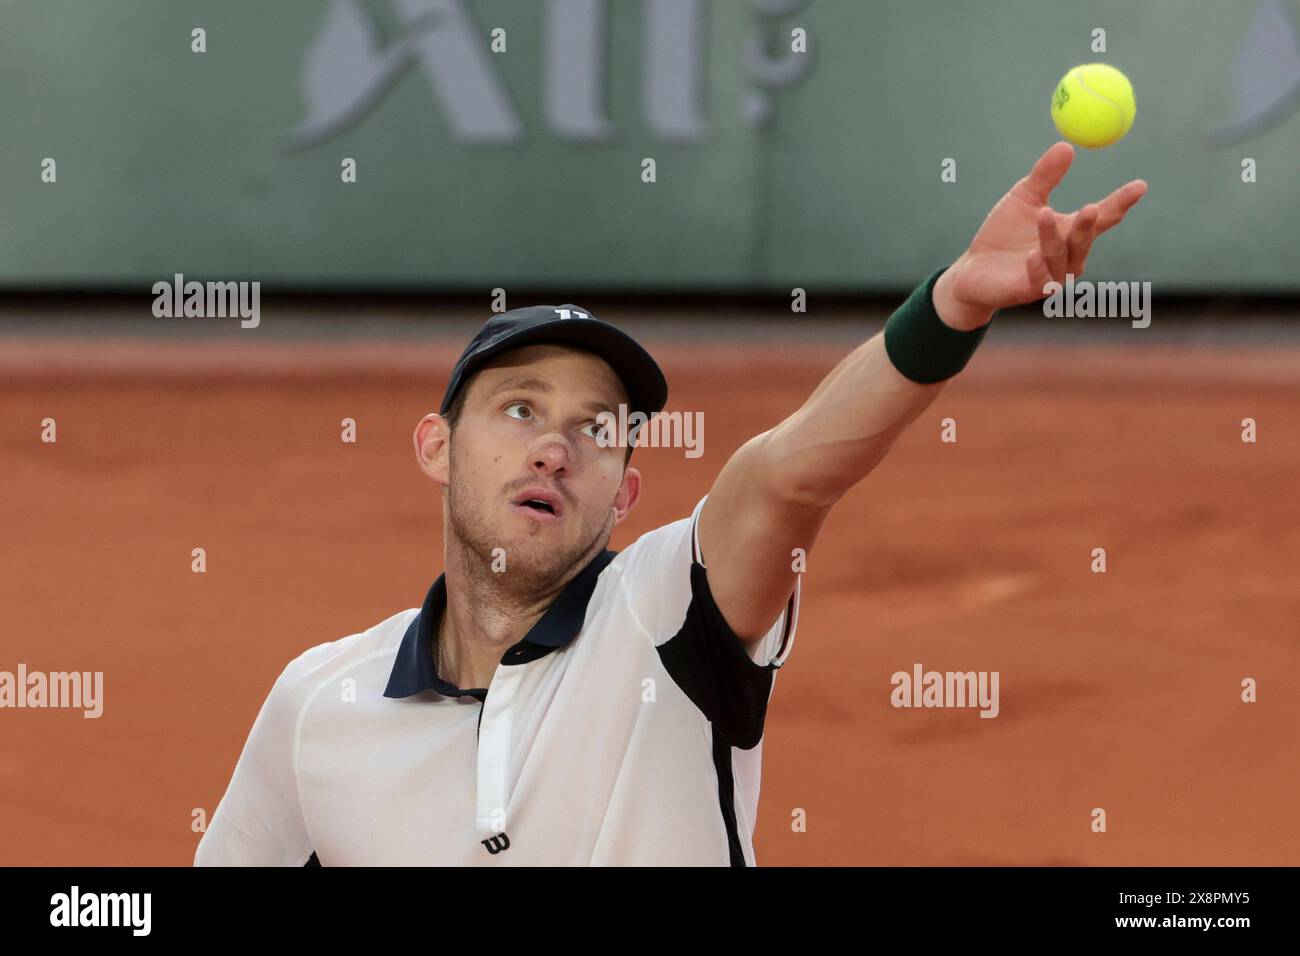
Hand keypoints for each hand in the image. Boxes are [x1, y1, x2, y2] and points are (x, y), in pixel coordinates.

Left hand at [932, 141, 1147, 330]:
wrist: (973, 269)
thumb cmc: (1003, 234)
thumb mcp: (1024, 199)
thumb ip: (1045, 176)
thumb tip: (1067, 146)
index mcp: (1072, 233)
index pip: (1103, 217)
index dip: (1122, 202)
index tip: (1140, 185)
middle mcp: (1069, 257)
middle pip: (1085, 240)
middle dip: (1088, 225)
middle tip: (1091, 207)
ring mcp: (1051, 276)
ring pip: (1060, 257)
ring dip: (1053, 237)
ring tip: (1044, 214)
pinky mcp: (1030, 291)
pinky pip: (1040, 281)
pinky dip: (1037, 267)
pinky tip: (1032, 255)